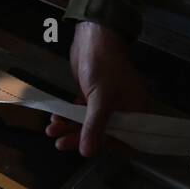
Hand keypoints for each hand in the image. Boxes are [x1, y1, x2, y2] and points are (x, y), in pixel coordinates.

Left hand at [45, 20, 146, 156]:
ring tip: (52, 131)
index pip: (125, 139)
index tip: (86, 150)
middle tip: (60, 143)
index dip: (106, 147)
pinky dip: (70, 117)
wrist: (93, 35)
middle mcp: (125, 110)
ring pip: (90, 124)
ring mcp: (109, 103)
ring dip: (71, 128)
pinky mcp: (94, 97)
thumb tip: (87, 153)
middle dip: (81, 138)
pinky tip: (56, 119)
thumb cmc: (104, 65)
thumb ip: (94, 126)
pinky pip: (83, 114)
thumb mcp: (101, 98)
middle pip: (104, 133)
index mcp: (137, 111)